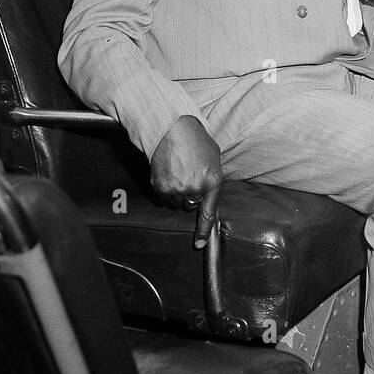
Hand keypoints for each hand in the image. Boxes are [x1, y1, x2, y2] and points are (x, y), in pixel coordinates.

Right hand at [150, 115, 222, 249]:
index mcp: (212, 181)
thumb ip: (212, 178)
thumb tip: (208, 193)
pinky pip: (164, 198)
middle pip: (191, 206)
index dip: (204, 230)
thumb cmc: (196, 140)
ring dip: (178, 194)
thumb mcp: (213, 158)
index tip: (200, 244)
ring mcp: (176, 189)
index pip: (208, 212)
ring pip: (176, 203)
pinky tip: (169, 173)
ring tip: (179, 172)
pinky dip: (166, 190)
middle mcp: (194, 188)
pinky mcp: (160, 186)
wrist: (172, 128)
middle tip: (189, 177)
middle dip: (191, 196)